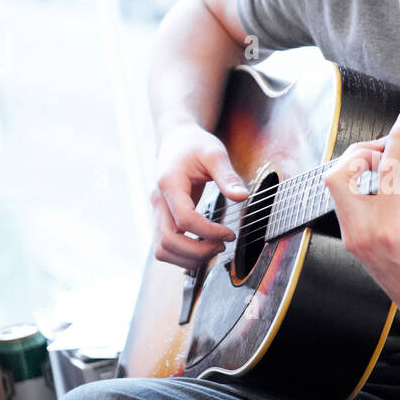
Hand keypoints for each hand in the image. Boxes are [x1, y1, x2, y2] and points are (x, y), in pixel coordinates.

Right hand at [151, 124, 248, 267]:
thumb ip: (227, 176)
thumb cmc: (195, 145)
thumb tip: (242, 197)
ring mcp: (157, 213)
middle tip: (222, 246)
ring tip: (214, 249)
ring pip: (162, 250)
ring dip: (188, 258)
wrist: (176, 140)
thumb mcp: (214, 153)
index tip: (230, 234)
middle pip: (168, 242)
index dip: (209, 232)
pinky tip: (203, 247)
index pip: (185, 220)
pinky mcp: (161, 219)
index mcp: (169, 184)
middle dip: (197, 252)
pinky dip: (183, 255)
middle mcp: (157, 202)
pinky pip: (165, 247)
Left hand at [322, 111, 399, 331]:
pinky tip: (381, 181)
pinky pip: (343, 200)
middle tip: (387, 148)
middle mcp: (364, 233)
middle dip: (361, 151)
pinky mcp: (351, 238)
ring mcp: (353, 237)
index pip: (387, 170)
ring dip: (357, 166)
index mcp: (392, 229)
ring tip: (385, 163)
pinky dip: (359, 183)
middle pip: (340, 174)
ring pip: (336, 186)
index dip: (396, 139)